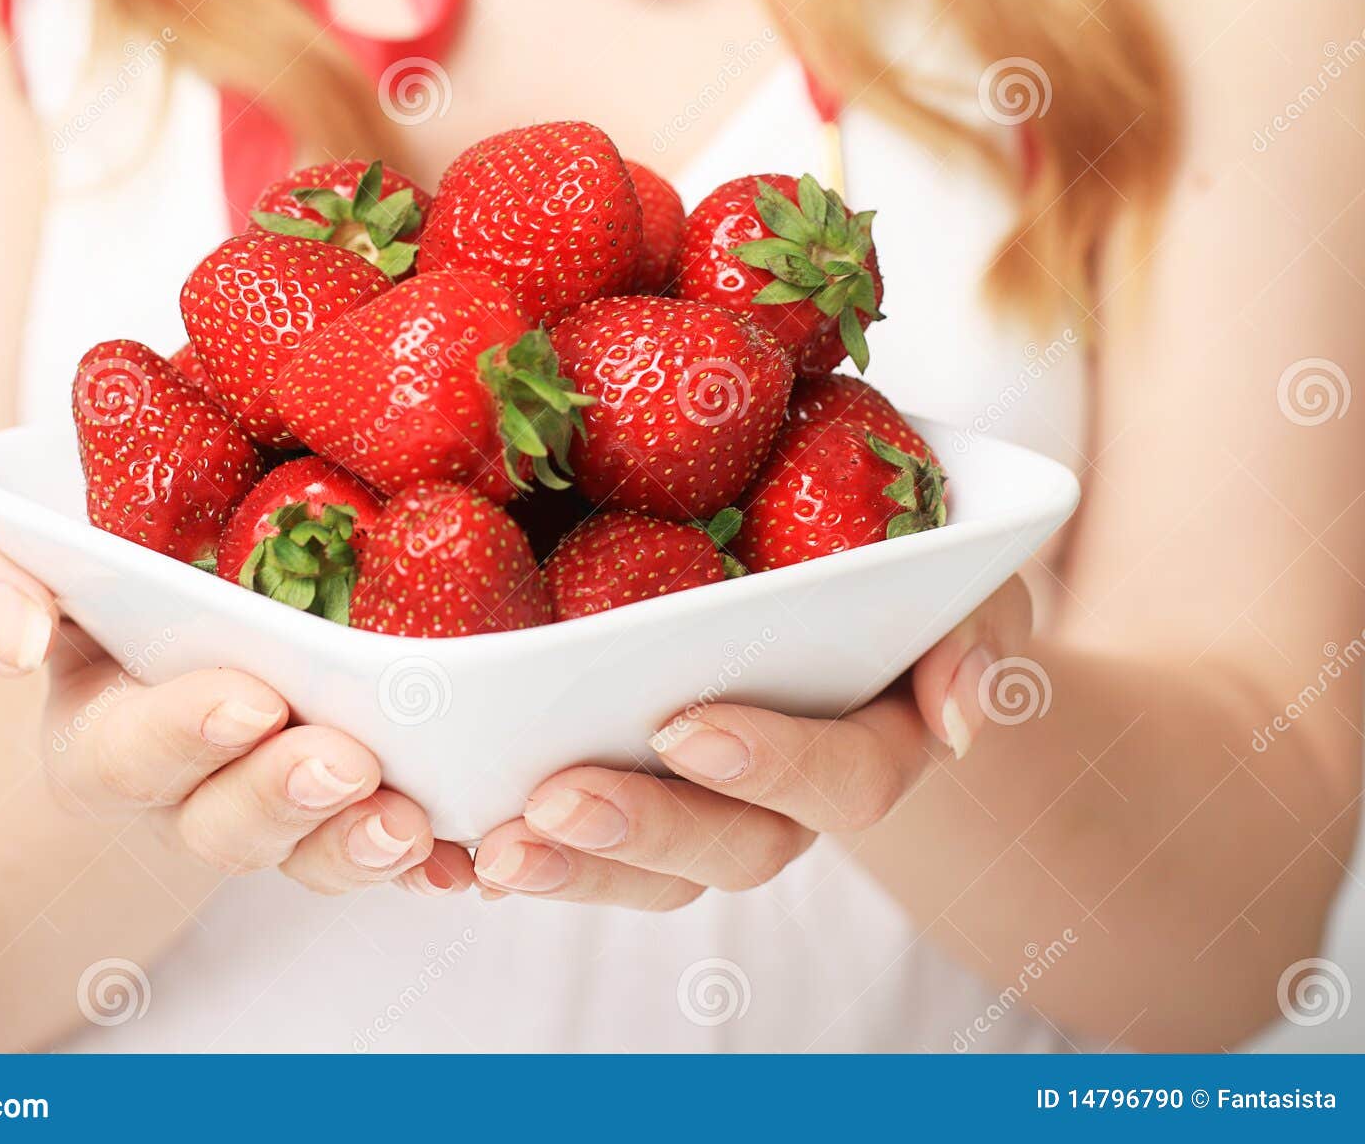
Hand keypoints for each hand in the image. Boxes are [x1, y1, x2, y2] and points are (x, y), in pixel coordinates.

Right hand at [0, 524, 474, 896]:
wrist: (189, 568)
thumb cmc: (96, 560)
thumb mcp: (6, 549)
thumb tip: (12, 638)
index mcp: (106, 731)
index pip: (125, 754)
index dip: (179, 734)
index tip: (247, 699)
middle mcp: (193, 787)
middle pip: (227, 825)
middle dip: (283, 799)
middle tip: (344, 760)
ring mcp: (279, 802)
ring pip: (312, 851)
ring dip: (359, 845)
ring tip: (412, 823)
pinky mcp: (355, 804)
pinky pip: (390, 849)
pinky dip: (428, 859)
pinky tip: (468, 855)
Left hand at [473, 577, 1033, 906]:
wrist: (847, 575)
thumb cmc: (906, 562)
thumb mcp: (964, 573)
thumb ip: (974, 622)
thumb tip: (958, 713)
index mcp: (876, 739)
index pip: (842, 776)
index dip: (769, 764)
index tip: (685, 728)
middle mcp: (793, 796)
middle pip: (734, 848)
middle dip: (645, 829)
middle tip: (554, 804)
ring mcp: (713, 806)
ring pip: (652, 870)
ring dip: (574, 867)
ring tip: (495, 849)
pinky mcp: (639, 792)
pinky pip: (590, 847)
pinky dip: (532, 854)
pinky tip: (459, 845)